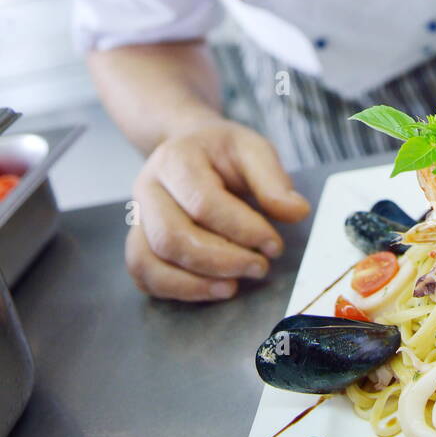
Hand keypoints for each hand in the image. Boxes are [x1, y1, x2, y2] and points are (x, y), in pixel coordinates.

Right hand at [126, 119, 309, 300]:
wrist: (189, 146)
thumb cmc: (222, 152)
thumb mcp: (253, 150)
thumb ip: (274, 181)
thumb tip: (297, 212)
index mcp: (175, 159)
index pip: (203, 203)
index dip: (242, 229)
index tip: (274, 245)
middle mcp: (147, 188)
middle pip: (171, 237)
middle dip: (220, 260)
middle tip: (259, 267)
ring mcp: (137, 217)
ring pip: (149, 261)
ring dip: (194, 283)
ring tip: (233, 286)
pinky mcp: (137, 241)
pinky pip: (143, 274)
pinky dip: (175, 290)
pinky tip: (211, 289)